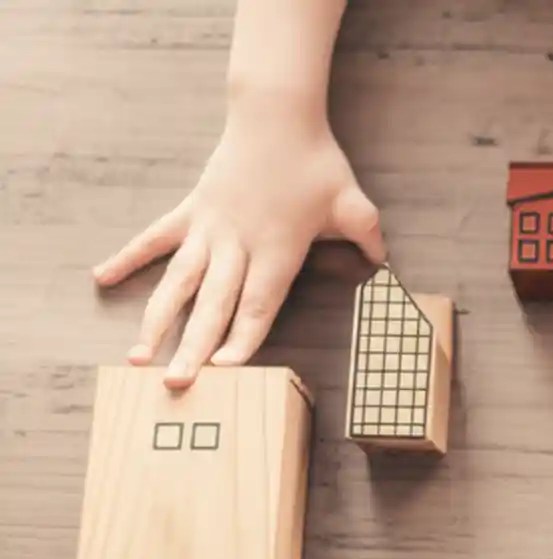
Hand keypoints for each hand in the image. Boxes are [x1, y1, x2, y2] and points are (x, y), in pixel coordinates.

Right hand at [93, 101, 384, 387]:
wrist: (276, 115)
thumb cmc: (316, 162)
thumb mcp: (353, 203)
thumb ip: (368, 238)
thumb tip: (384, 265)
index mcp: (278, 250)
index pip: (260, 305)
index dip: (243, 338)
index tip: (226, 369)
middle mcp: (238, 245)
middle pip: (214, 305)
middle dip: (194, 347)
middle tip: (176, 382)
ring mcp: (209, 228)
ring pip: (179, 282)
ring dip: (157, 320)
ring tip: (137, 355)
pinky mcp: (191, 209)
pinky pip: (154, 238)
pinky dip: (128, 257)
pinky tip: (102, 279)